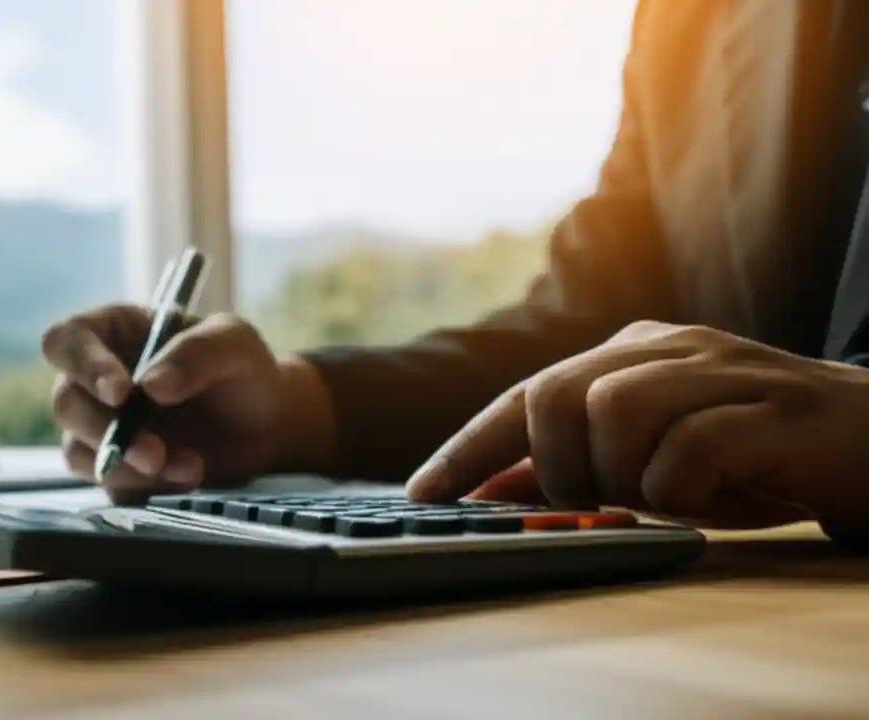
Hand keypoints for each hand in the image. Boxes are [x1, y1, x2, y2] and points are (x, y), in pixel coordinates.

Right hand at [42, 304, 334, 500]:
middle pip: (66, 402)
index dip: (83, 365)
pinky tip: (187, 476)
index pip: (67, 340)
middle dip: (108, 431)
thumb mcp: (236, 344)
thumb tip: (150, 384)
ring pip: (79, 450)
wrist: (266, 429)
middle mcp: (96, 379)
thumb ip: (198, 352)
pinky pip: (107, 482)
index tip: (121, 392)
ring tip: (189, 467)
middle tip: (154, 452)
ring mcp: (102, 425)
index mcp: (113, 331)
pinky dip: (143, 486)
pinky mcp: (115, 467)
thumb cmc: (245, 372)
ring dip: (128, 465)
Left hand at [406, 321, 868, 531]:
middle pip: (556, 395)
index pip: (524, 395)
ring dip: (621, 476)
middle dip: (556, 468)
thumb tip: (484, 496)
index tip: (424, 495)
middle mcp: (669, 349)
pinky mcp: (776, 411)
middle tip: (596, 502)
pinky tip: (706, 500)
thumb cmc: (751, 457)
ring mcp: (724, 372)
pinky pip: (689, 448)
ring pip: (614, 410)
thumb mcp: (649, 464)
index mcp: (630, 354)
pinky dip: (681, 490)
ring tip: (661, 499)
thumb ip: (573, 469)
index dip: (468, 449)